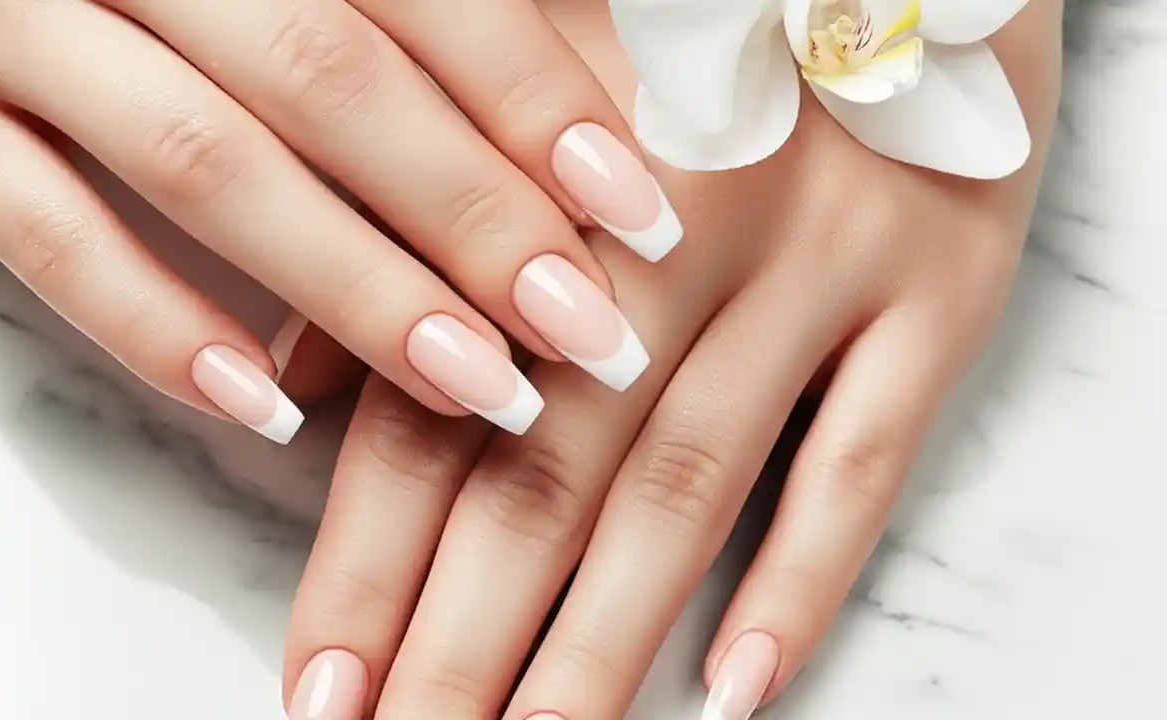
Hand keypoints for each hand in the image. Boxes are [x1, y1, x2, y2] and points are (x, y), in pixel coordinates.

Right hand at [0, 0, 679, 442]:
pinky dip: (157, 327)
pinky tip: (264, 406)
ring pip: (204, 164)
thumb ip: (386, 9)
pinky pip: (44, 237)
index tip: (637, 211)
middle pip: (329, 80)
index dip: (536, 100)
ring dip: (354, 288)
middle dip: (472, 216)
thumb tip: (565, 104)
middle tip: (587, 330)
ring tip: (477, 385)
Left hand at [281, 1, 1062, 716]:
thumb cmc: (691, 46)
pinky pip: (865, 455)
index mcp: (550, 198)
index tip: (321, 691)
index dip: (366, 563)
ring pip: (688, 490)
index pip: (432, 413)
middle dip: (463, 642)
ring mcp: (813, 274)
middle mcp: (673, 244)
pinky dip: (803, 575)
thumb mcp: (530, 108)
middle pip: (544, 479)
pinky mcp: (937, 297)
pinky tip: (736, 688)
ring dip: (605, 643)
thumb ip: (412, 243)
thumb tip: (299, 379)